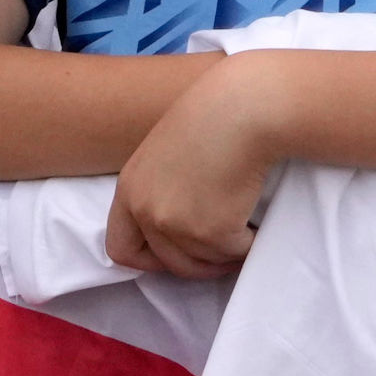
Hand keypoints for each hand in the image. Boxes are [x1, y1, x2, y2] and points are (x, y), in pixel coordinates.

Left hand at [105, 59, 280, 280]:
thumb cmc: (210, 122)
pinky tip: (255, 221)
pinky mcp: (212, 232)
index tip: (177, 253)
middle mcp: (145, 210)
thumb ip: (159, 192)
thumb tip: (177, 228)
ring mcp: (176, 225)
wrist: (239, 112)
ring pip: (204, 264)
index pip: (119, 248)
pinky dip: (249, 244)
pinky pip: (235, 254)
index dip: (149, 259)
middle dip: (199, 264)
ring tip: (241, 226)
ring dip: (225, 253)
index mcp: (129, 190)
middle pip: (169, 264)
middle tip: (223, 250)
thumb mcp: (164, 157)